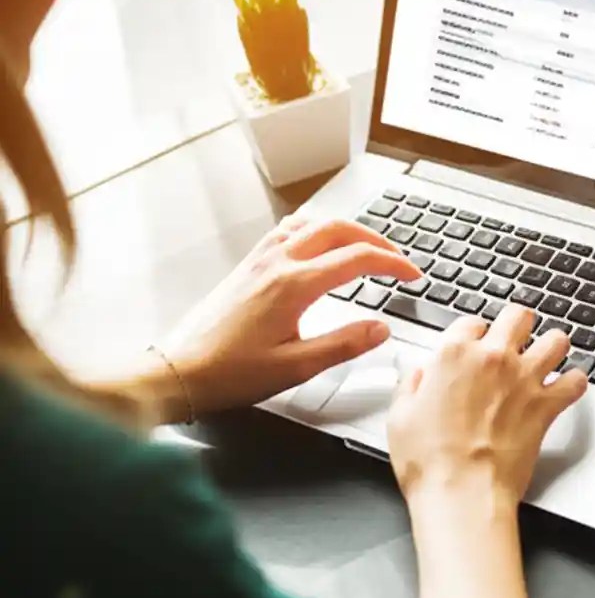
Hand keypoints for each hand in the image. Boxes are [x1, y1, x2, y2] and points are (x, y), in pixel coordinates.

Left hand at [152, 215, 420, 418]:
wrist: (179, 371)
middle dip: (376, 240)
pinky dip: (316, 231)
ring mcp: (259, 260)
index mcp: (293, 285)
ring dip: (347, 230)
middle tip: (398, 260)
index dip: (393, 264)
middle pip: (339, 230)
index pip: (357, 259)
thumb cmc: (229, 372)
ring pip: (313, 224)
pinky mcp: (248, 266)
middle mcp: (277, 263)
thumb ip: (344, 345)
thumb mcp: (296, 367)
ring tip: (367, 248)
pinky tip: (320, 246)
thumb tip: (380, 328)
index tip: (413, 276)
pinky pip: (288, 231)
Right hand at [387, 306, 587, 509]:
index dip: (474, 333)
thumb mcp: (400, 415)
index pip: (472, 321)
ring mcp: (523, 379)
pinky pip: (576, 381)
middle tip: (516, 338)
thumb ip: (412, 385)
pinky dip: (574, 383)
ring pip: (556, 340)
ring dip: (552, 347)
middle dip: (518, 325)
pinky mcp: (546, 406)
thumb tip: (420, 375)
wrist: (462, 492)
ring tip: (547, 357)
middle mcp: (493, 359)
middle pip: (519, 316)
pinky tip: (566, 388)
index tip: (475, 344)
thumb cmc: (430, 461)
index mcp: (454, 355)